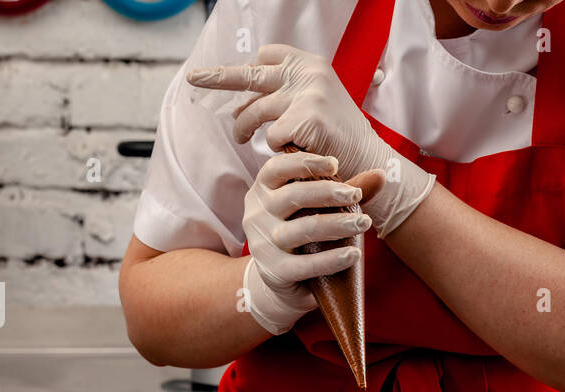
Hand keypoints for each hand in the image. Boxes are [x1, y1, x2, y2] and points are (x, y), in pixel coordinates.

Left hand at [188, 45, 434, 237]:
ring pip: (256, 111)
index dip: (251, 71)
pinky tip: (292, 155)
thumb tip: (250, 98)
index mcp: (311, 65)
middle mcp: (309, 73)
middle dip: (218, 77)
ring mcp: (308, 94)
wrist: (371, 164)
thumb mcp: (320, 104)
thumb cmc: (341, 141)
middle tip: (193, 78)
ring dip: (245, 129)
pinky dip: (277, 151)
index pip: (269, 55)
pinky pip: (272, 136)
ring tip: (244, 140)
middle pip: (251, 73)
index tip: (235, 81)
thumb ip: (291, 93)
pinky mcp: (306, 119)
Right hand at [241, 149, 372, 334]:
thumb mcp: (316, 209)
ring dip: (337, 224)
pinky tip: (354, 254)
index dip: (305, 163)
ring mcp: (263, 245)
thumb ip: (343, 191)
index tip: (335, 164)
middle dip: (328, 193)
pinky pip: (305, 265)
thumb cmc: (302, 235)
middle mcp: (257, 215)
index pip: (277, 168)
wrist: (283, 284)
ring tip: (364, 223)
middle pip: (292, 196)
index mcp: (262, 191)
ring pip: (302, 229)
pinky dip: (332, 259)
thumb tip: (381, 175)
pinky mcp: (274, 272)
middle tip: (355, 195)